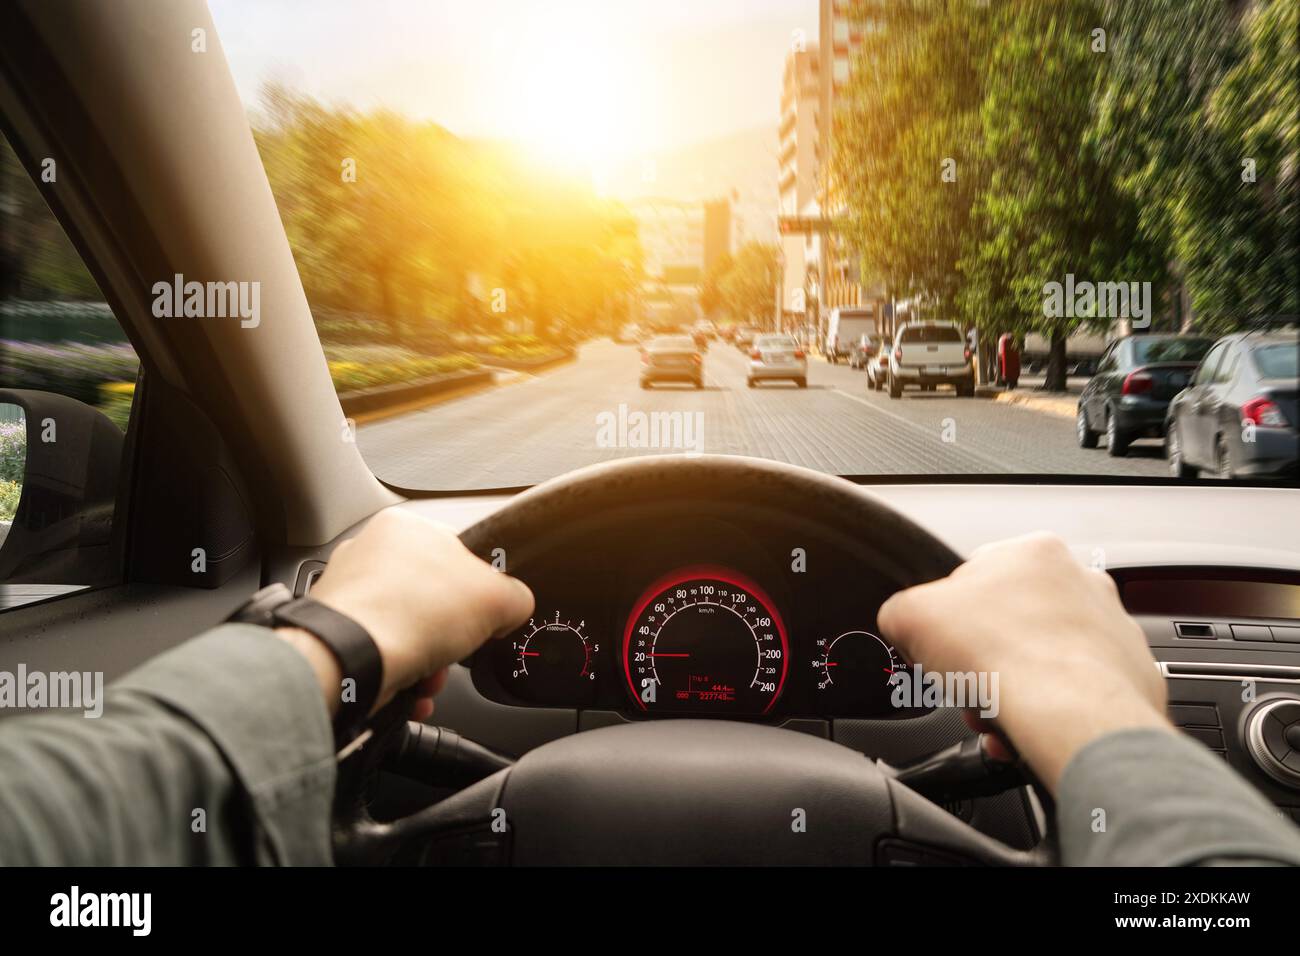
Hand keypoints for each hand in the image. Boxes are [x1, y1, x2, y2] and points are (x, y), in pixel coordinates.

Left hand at [277, 508, 533, 720]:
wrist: (350, 660)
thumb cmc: (410, 613)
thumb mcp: (498, 598)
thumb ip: (515, 597)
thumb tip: (512, 607)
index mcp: (406, 526)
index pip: (458, 553)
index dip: (481, 588)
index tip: (488, 613)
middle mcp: (369, 552)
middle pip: (432, 598)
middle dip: (452, 635)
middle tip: (460, 649)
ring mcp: (346, 594)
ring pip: (407, 632)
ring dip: (428, 662)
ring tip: (430, 678)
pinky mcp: (333, 634)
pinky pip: (379, 656)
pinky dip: (399, 678)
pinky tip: (410, 692)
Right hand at [877, 532, 1170, 791]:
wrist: (1072, 716)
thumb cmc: (1006, 657)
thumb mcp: (910, 616)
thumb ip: (899, 610)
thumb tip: (903, 622)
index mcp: (1034, 551)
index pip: (975, 578)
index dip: (949, 618)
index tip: (941, 647)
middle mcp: (1082, 581)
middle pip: (1010, 622)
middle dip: (983, 660)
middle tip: (966, 686)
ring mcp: (1111, 628)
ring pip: (1042, 660)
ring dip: (1012, 690)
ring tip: (994, 717)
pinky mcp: (1130, 674)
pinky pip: (1075, 692)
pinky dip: (1048, 713)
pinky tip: (1024, 732)